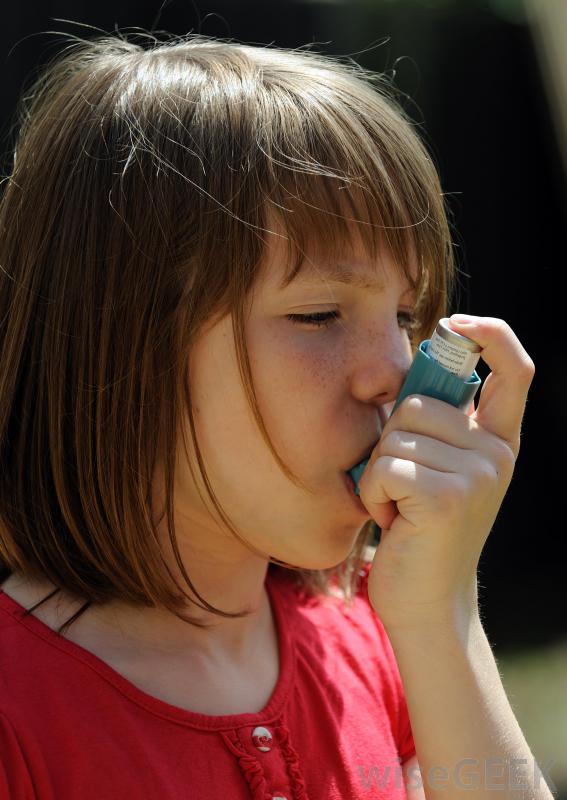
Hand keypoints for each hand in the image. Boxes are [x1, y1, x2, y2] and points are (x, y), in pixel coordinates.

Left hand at [359, 315, 534, 632]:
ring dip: (379, 471)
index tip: (456, 323)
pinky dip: (372, 492)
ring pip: (395, 433)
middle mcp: (496, 453)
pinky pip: (384, 465)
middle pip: (417, 401)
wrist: (425, 603)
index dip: (491, 332)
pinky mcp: (447, 496)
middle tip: (404, 488)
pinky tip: (390, 520)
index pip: (514, 369)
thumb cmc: (418, 532)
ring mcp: (477, 474)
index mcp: (497, 441)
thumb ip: (438, 426)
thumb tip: (411, 369)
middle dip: (391, 442)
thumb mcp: (439, 471)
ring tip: (399, 507)